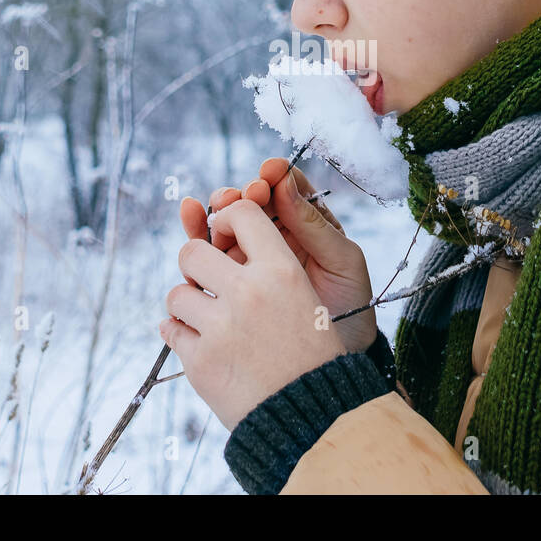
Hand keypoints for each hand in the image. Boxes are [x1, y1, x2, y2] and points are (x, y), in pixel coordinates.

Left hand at [160, 198, 346, 430]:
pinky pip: (170, 330)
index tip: (223, 236)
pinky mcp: (200, 361)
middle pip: (191, 251)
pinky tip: (199, 342)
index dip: (224, 219)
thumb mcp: (306, 299)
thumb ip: (268, 269)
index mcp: (281, 271)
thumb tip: (220, 238)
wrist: (314, 417)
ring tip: (208, 320)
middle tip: (205, 280)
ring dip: (187, 305)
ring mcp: (220, 327)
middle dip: (194, 264)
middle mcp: (248, 292)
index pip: (239, 213)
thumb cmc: (313, 355)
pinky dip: (179, 334)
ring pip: (175, 294)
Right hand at [178, 158, 376, 353]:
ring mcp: (249, 258)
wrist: (330, 366)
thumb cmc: (350, 309)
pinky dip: (197, 231)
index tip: (267, 175)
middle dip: (241, 194)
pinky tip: (190, 215)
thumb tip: (284, 181)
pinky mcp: (228, 280)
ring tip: (213, 208)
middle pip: (249, 202)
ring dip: (217, 210)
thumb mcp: (342, 263)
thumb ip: (315, 225)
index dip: (273, 177)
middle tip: (238, 197)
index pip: (285, 189)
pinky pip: (209, 251)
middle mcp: (275, 237)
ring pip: (226, 223)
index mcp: (308, 225)